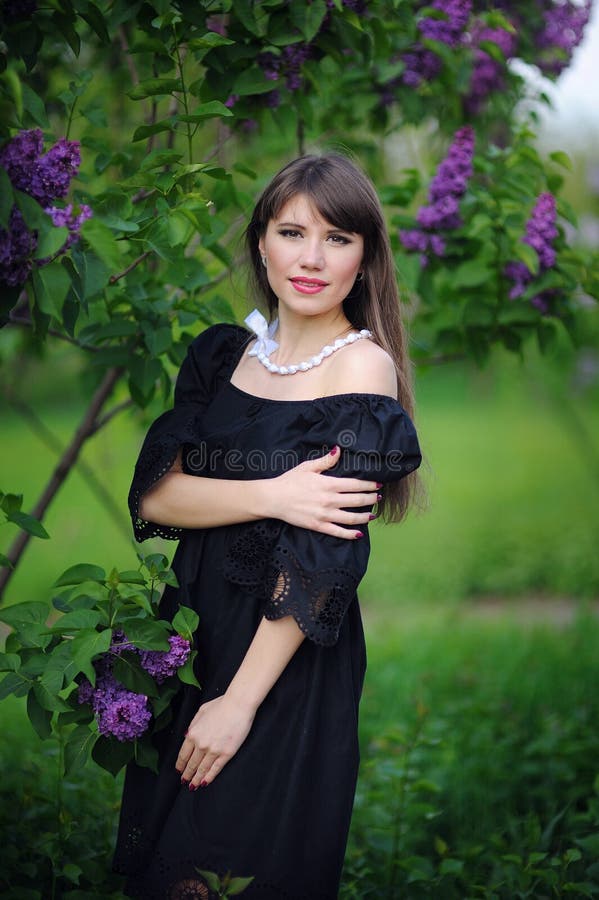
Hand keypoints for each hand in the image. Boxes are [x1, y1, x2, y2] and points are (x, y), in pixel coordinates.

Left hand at [175, 693, 255, 789]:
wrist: (238, 704)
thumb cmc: (221, 704)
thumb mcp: (201, 711)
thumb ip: (193, 725)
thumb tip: (188, 736)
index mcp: (193, 733)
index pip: (183, 754)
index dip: (180, 764)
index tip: (179, 770)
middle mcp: (201, 744)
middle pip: (191, 764)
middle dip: (187, 774)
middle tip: (184, 781)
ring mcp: (213, 750)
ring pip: (202, 769)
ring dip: (196, 778)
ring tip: (193, 785)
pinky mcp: (226, 754)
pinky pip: (215, 769)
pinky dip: (209, 777)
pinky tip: (205, 782)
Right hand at [266, 447, 381, 538]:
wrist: (273, 498)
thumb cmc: (290, 481)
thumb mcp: (308, 467)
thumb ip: (326, 460)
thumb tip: (339, 449)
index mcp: (328, 484)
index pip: (355, 484)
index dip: (369, 485)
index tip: (377, 484)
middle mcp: (329, 500)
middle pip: (357, 500)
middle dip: (371, 499)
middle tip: (379, 498)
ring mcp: (324, 515)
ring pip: (351, 517)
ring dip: (365, 516)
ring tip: (373, 515)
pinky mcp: (318, 526)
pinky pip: (338, 532)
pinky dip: (350, 534)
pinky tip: (359, 533)